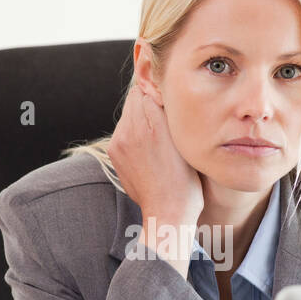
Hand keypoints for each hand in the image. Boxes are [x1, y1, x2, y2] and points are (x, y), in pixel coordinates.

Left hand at [107, 85, 204, 275]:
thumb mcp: (185, 141)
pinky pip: (122, 131)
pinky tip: (148, 147)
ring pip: (128, 114)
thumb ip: (169, 112)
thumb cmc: (185, 179)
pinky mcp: (114, 153)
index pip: (146, 88)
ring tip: (157, 135)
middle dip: (147, 102)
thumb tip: (158, 91)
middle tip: (164, 116)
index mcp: (151, 125)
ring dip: (140, 118)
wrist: (168, 210)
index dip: (158, 91)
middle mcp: (130, 131)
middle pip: (134, 98)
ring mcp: (119, 142)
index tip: (169, 100)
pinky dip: (133, 133)